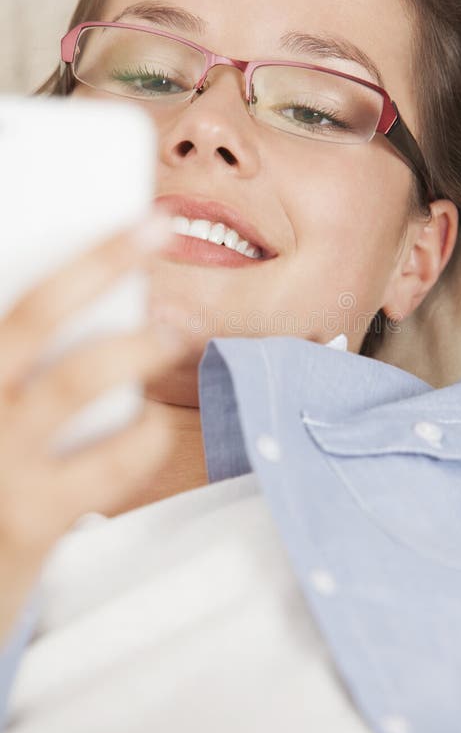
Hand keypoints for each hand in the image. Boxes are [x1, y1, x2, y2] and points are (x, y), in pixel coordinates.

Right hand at [0, 216, 188, 641]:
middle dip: (100, 261)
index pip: (10, 298)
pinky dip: (142, 435)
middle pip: (36, 314)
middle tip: (156, 226)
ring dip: (135, 346)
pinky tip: (152, 422)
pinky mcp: (32, 519)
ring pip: (77, 379)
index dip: (59, 253)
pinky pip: (109, 464)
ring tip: (173, 329)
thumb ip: (17, 363)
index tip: (97, 213)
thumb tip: (79, 306)